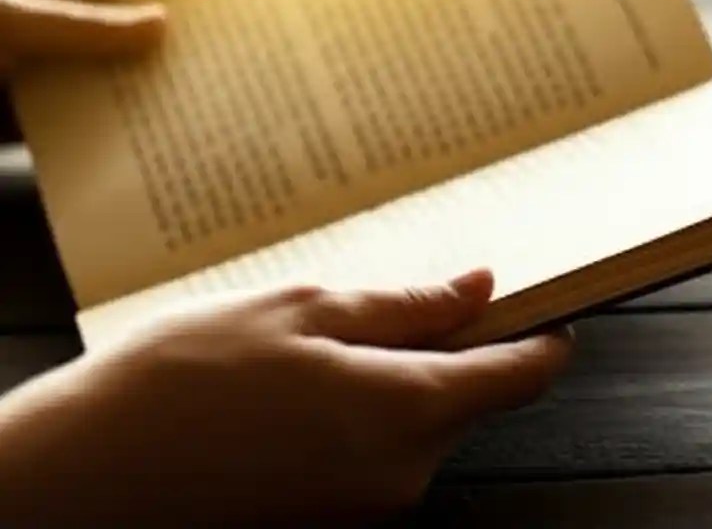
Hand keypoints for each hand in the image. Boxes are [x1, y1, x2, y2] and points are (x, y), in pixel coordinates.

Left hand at [0, 0, 247, 141]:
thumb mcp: (7, 25)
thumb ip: (79, 27)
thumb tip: (163, 26)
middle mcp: (68, 21)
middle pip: (153, 22)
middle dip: (206, 34)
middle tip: (269, 48)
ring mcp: (57, 67)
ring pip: (133, 74)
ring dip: (172, 91)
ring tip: (233, 109)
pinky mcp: (43, 113)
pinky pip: (101, 122)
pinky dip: (132, 137)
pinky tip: (169, 151)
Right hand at [0, 269, 572, 527]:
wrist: (80, 482)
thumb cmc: (181, 385)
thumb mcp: (302, 312)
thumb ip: (407, 307)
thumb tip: (479, 290)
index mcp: (410, 411)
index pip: (522, 376)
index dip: (543, 336)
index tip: (547, 306)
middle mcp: (404, 474)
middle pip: (466, 400)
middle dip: (441, 350)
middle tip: (370, 309)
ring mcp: (368, 509)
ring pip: (415, 427)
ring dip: (388, 383)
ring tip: (306, 353)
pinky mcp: (331, 523)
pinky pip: (373, 458)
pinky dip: (354, 420)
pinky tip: (288, 398)